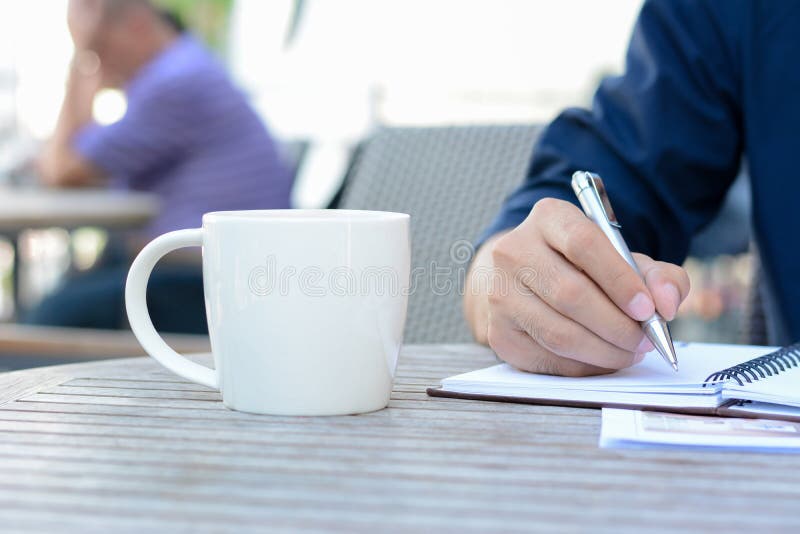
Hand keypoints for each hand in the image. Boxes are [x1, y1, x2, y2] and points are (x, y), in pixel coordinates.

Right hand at [474, 198, 689, 376]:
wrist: (522, 280)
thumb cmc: (580, 267)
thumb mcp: (621, 259)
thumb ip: (657, 275)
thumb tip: (667, 302)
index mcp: (548, 218)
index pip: (583, 244)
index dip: (619, 280)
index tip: (648, 309)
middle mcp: (514, 251)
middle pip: (570, 294)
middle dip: (617, 325)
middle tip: (645, 341)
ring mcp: (500, 293)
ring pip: (559, 333)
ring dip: (604, 351)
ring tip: (630, 352)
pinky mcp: (498, 332)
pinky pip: (548, 358)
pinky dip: (584, 366)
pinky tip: (601, 358)